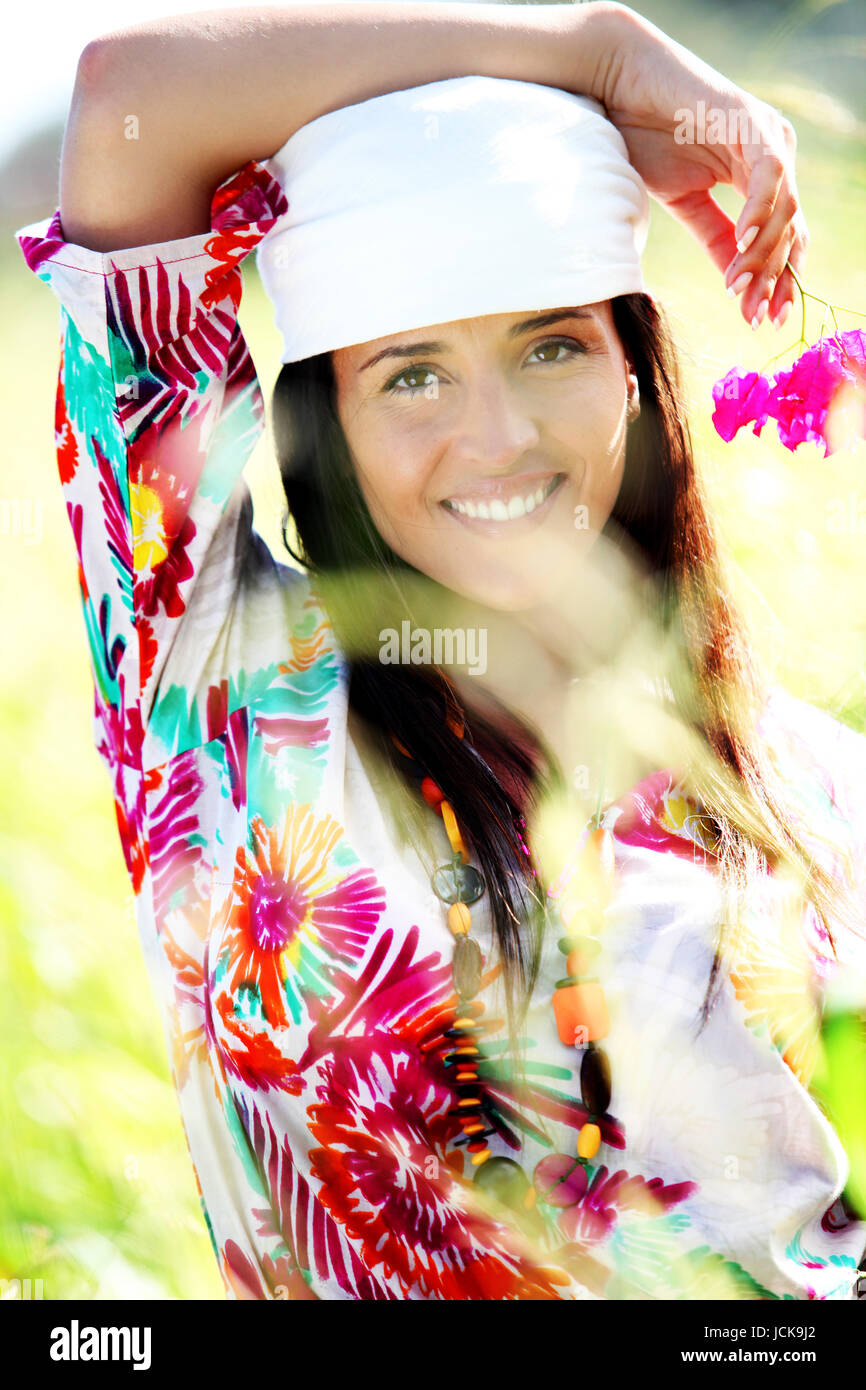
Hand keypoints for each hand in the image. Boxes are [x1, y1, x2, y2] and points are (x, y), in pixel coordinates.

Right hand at [588, 3, 806, 328]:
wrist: (617, 91)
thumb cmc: (645, 138)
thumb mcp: (686, 204)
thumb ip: (718, 239)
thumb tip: (737, 283)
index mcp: (762, 175)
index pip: (783, 237)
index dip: (776, 281)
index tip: (759, 320)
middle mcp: (775, 155)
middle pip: (791, 229)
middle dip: (774, 278)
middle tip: (754, 316)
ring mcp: (767, 136)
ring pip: (785, 209)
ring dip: (764, 255)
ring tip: (739, 288)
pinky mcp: (751, 123)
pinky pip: (769, 175)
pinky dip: (759, 212)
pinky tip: (743, 243)